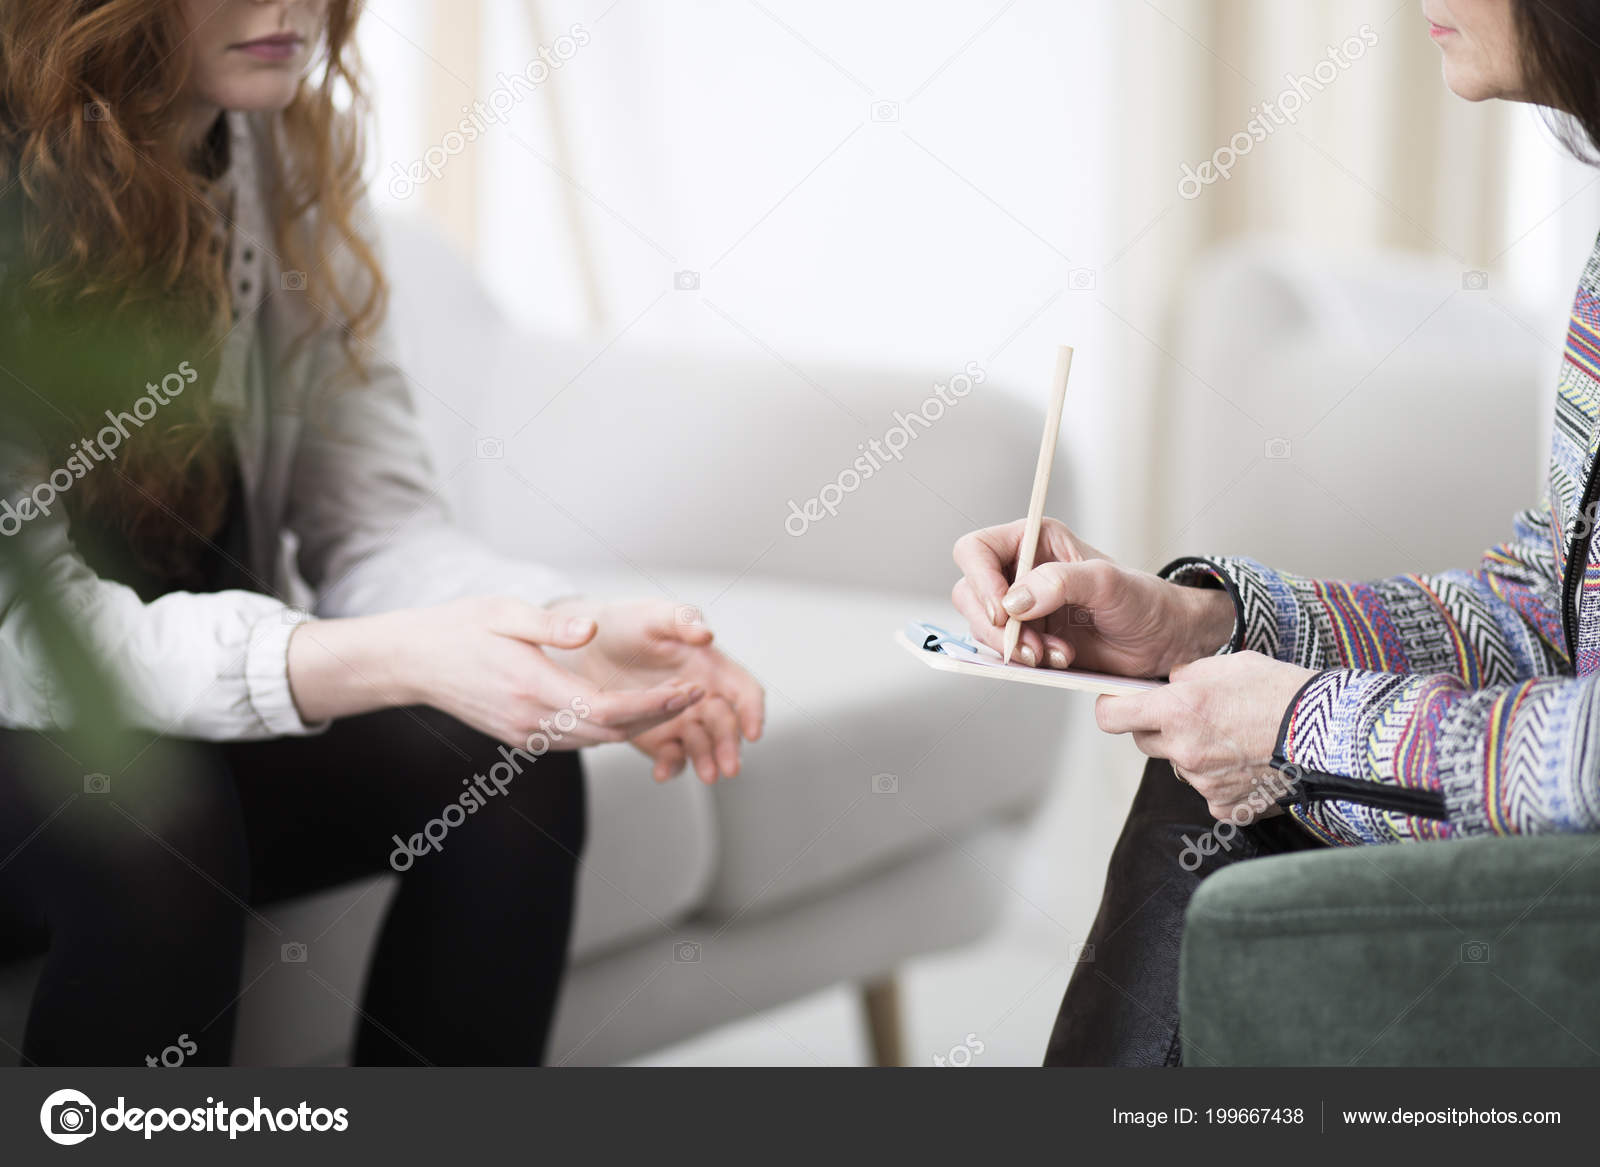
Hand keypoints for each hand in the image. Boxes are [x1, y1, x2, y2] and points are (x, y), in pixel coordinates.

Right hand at [289, 595, 706, 749]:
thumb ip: (551, 625)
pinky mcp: (524, 737)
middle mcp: (533, 721)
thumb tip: (592, 629)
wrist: (413, 662)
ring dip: (638, 725)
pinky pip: (578, 739)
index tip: (689, 689)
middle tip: (699, 695)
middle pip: (611, 730)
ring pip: (597, 739)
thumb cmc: (459, 628)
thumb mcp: (504, 612)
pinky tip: (633, 711)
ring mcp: (527, 735)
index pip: (609, 707)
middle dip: (659, 715)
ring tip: (678, 702)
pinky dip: (610, 728)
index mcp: (533, 688)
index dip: (655, 704)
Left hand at [549, 598, 764, 783]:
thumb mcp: (655, 614)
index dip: (752, 712)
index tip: (754, 732)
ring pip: (703, 746)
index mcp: (712, 667)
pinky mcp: (657, 737)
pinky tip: (662, 772)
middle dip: (730, 746)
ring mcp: (680, 719)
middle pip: (726, 726)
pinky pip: (671, 756)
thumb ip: (683, 619)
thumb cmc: (629, 623)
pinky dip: (670, 766)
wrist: (589, 645)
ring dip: (707, 761)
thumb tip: (707, 634)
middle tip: (729, 766)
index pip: (744, 692)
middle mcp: (702, 697)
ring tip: (706, 774)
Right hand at [951, 517, 1235, 675]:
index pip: (976, 550)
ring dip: (1014, 648)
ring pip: (983, 627)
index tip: (1003, 611)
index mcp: (1033, 541)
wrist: (1162, 640)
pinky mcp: (1027, 637)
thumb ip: (1060, 582)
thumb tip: (1014, 601)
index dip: (980, 579)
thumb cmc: (1143, 600)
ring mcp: (1021, 606)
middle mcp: (1020, 570)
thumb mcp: (1107, 582)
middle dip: (997, 626)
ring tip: (1057, 653)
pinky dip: (1025, 661)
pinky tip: (1059, 659)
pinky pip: (1002, 651)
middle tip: (1031, 646)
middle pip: (970, 593)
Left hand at [1093, 652, 1315, 820]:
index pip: (1111, 716)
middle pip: (1144, 741)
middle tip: (1193, 716)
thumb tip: (1169, 684)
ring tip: (1232, 737)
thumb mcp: (1227, 664)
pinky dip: (1220, 779)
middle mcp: (1183, 749)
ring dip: (1192, 753)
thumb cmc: (1280, 691)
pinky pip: (1207, 791)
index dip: (1114, 708)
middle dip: (1159, 727)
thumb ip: (1187, 676)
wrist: (1328, 732)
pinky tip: (1246, 761)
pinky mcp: (1225, 805)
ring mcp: (1203, 782)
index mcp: (1177, 709)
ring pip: (1178, 765)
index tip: (1122, 704)